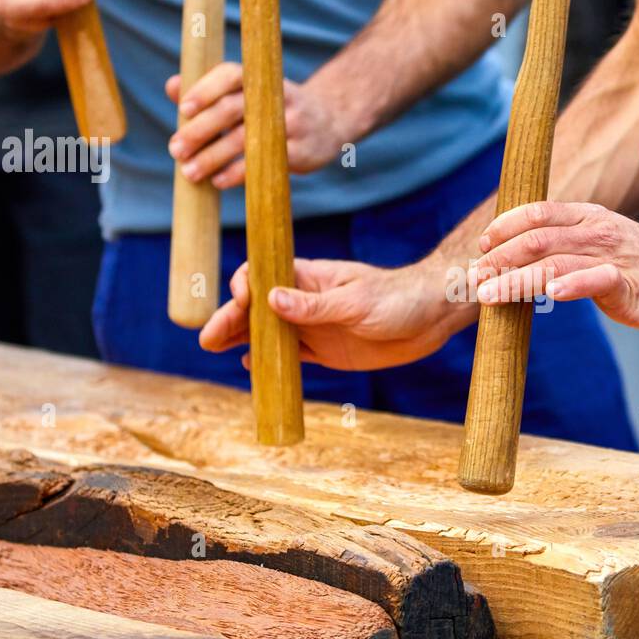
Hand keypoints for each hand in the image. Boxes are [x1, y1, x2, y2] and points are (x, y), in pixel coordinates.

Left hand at [167, 65, 352, 187]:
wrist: (330, 121)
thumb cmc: (274, 108)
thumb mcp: (248, 94)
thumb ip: (209, 91)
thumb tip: (172, 86)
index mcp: (259, 78)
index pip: (230, 75)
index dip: (206, 89)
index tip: (183, 108)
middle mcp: (275, 96)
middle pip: (232, 109)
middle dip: (200, 130)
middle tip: (175, 149)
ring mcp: (290, 123)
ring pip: (244, 139)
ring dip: (213, 157)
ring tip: (189, 172)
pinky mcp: (301, 150)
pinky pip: (265, 162)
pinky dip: (238, 173)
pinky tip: (218, 181)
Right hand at [199, 255, 471, 370]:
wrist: (431, 318)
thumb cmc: (397, 298)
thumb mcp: (356, 301)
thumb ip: (314, 305)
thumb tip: (270, 300)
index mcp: (311, 277)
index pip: (265, 275)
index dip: (246, 286)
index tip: (242, 302)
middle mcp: (306, 300)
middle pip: (258, 307)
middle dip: (231, 318)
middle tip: (207, 338)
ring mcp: (315, 326)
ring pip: (269, 332)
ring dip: (241, 338)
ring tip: (214, 347)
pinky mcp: (326, 350)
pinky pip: (292, 355)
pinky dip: (270, 360)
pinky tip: (249, 363)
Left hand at [471, 201, 638, 330]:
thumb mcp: (598, 240)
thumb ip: (564, 243)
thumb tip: (519, 253)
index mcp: (586, 217)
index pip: (537, 213)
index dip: (505, 226)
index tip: (482, 245)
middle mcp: (594, 232)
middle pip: (537, 239)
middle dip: (499, 258)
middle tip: (474, 277)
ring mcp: (610, 257)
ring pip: (555, 262)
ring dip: (516, 278)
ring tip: (490, 293)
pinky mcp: (626, 284)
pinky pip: (594, 281)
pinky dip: (569, 286)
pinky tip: (550, 294)